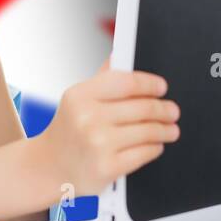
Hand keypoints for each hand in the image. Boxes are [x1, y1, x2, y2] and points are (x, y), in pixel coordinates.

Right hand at [31, 59, 180, 196]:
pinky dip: (155, 148)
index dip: (150, 83)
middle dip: (164, 109)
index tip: (161, 87)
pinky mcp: (107, 167)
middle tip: (172, 111)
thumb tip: (121, 53)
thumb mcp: (77, 100)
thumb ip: (102, 79)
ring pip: (148, 131)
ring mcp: (97, 144)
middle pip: (142, 107)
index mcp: (80, 96)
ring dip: (165, 130)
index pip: (127, 82)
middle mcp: (87, 118)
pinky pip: (144, 153)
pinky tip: (156, 145)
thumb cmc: (68, 131)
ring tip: (171, 129)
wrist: (48, 166)